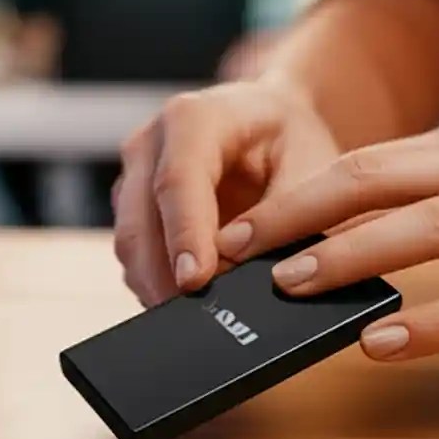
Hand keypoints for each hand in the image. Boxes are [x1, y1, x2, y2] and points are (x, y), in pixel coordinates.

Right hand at [114, 81, 339, 306]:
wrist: (266, 120)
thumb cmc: (289, 138)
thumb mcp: (309, 166)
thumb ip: (284, 218)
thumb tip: (253, 273)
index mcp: (193, 119)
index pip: (177, 182)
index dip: (184, 235)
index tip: (195, 281)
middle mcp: (150, 144)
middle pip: (140, 222)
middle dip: (163, 277)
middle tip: (196, 319)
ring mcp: (133, 176)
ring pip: (129, 245)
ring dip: (157, 284)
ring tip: (197, 314)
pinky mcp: (130, 207)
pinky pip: (134, 254)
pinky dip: (156, 281)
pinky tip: (188, 297)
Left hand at [218, 122, 438, 360]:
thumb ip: (432, 195)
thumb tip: (335, 232)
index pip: (368, 163)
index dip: (295, 194)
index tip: (235, 229)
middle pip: (385, 180)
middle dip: (300, 212)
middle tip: (236, 250)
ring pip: (438, 225)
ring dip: (356, 252)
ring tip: (292, 285)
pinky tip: (383, 344)